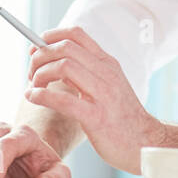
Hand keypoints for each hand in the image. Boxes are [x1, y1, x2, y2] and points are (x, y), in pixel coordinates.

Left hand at [24, 27, 164, 172]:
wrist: (145, 143)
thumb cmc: (122, 117)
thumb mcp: (107, 86)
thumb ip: (85, 73)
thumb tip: (55, 62)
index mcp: (108, 64)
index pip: (76, 34)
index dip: (50, 36)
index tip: (36, 49)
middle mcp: (106, 73)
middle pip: (65, 48)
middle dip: (40, 57)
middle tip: (31, 73)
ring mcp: (103, 94)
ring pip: (64, 67)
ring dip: (40, 74)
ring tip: (34, 88)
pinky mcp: (97, 117)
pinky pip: (64, 100)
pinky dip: (42, 96)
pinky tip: (33, 98)